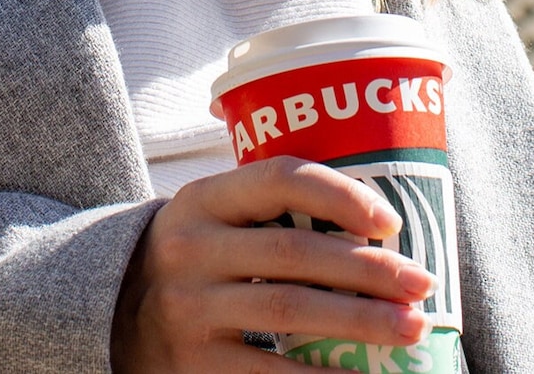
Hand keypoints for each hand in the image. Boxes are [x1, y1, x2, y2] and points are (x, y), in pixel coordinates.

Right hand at [110, 155, 435, 371]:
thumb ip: (269, 210)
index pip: (277, 179)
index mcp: (204, 199)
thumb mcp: (213, 217)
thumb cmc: (196, 256)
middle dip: (367, 270)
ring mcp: (190, 309)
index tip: (391, 220)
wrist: (113, 312)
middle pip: (294, 253)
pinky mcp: (196, 364)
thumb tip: (377, 226)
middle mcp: (192, 249)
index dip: (339, 195)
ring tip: (410, 329)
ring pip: (289, 312)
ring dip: (360, 321)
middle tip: (420, 283)